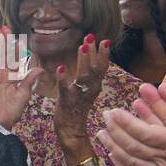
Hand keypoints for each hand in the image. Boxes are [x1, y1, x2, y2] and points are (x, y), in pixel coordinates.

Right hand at [0, 26, 42, 128]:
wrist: (2, 121)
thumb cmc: (14, 109)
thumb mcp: (25, 94)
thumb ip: (30, 80)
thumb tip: (40, 69)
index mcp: (13, 76)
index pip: (14, 58)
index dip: (15, 47)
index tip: (17, 37)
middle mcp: (2, 74)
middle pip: (3, 55)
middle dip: (3, 41)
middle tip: (3, 28)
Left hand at [54, 34, 108, 152]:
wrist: (71, 129)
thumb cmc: (76, 106)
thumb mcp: (86, 89)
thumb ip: (89, 74)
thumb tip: (89, 55)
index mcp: (95, 85)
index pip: (102, 67)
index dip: (103, 54)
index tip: (104, 39)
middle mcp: (90, 89)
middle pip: (96, 69)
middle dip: (94, 52)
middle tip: (91, 37)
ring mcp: (79, 95)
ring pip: (84, 76)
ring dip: (83, 60)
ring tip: (82, 46)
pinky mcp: (66, 100)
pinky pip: (65, 88)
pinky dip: (63, 78)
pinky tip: (60, 68)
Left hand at [99, 67, 165, 165]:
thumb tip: (165, 88)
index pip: (146, 133)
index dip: (128, 122)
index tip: (115, 111)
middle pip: (134, 146)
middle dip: (116, 131)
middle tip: (105, 115)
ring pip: (132, 161)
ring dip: (114, 147)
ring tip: (101, 133)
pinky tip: (112, 156)